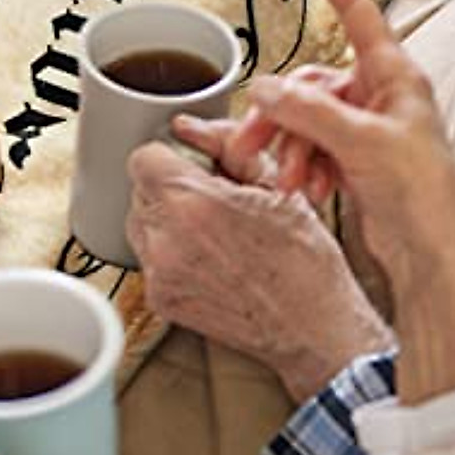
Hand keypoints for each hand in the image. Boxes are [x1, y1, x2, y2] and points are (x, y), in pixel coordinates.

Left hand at [125, 137, 394, 402]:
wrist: (313, 327)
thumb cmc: (305, 260)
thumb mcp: (277, 185)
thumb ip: (227, 145)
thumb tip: (190, 127)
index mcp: (194, 203)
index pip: (144, 158)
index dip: (173, 157)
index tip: (195, 166)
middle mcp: (167, 240)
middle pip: (140, 191)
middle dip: (172, 188)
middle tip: (216, 201)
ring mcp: (160, 275)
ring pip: (142, 224)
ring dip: (168, 220)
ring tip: (216, 232)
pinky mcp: (161, 300)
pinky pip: (151, 259)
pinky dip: (173, 253)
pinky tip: (213, 258)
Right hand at [230, 0, 454, 402]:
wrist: (436, 253)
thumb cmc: (423, 190)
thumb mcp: (363, 143)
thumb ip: (311, 111)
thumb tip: (264, 88)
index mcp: (396, 75)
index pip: (360, 15)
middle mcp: (382, 96)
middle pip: (312, 84)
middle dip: (282, 115)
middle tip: (252, 145)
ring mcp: (370, 129)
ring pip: (308, 121)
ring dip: (291, 148)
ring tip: (287, 182)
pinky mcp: (359, 161)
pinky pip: (315, 149)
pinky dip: (304, 166)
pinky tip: (305, 191)